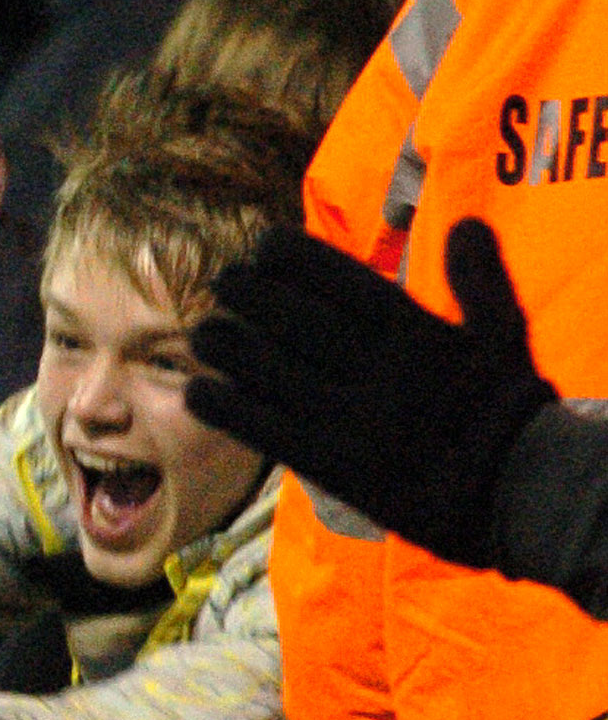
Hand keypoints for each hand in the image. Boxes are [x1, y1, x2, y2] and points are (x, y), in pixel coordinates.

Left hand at [189, 217, 552, 566]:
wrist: (524, 497)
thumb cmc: (508, 412)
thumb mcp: (505, 338)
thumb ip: (482, 280)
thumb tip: (469, 223)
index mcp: (419, 334)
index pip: (344, 281)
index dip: (296, 258)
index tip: (263, 244)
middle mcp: (381, 370)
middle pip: (296, 321)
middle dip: (250, 294)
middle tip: (222, 280)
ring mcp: (355, 418)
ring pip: (272, 371)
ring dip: (227, 347)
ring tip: (202, 330)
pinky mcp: (335, 466)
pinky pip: (266, 430)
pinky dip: (226, 408)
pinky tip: (194, 390)